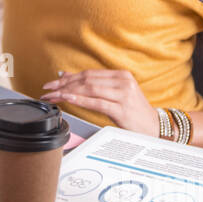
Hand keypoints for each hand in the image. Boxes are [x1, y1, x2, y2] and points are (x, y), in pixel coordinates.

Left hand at [42, 68, 158, 133]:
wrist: (154, 127)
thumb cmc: (133, 112)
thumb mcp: (115, 95)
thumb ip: (94, 85)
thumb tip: (67, 75)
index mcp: (121, 75)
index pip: (89, 74)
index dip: (68, 78)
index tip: (52, 83)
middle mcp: (123, 81)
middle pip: (86, 80)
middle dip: (63, 85)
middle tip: (48, 90)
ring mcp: (123, 94)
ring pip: (89, 89)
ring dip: (67, 92)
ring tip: (53, 96)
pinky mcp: (122, 108)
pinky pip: (96, 102)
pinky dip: (80, 99)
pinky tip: (68, 98)